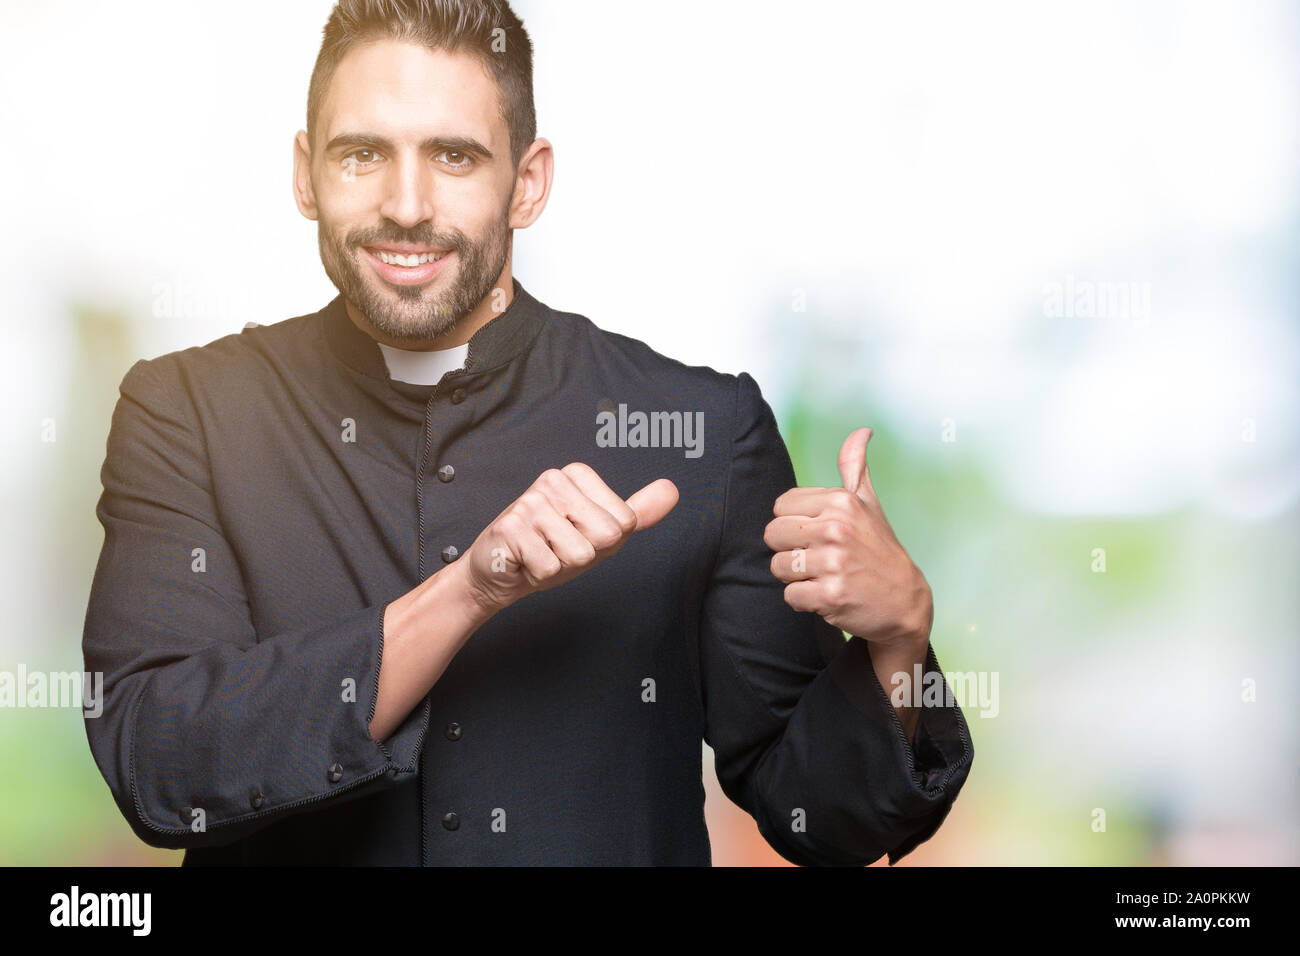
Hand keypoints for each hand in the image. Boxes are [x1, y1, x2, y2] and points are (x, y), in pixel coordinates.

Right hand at [459, 462, 678, 613]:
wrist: (501, 572)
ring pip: (580, 554)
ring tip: (541, 554)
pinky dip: (539, 575)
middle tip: (558, 549)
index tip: (577, 537)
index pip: (624, 522)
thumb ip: (637, 512)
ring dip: (560, 566)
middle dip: (584, 556)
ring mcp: (530, 501)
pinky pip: (550, 567)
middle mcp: (554, 479)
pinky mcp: (511, 527)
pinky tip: (524, 561)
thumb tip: (672, 490)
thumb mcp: (600, 532)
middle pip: (606, 536)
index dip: (603, 543)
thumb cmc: (552, 549)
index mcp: (578, 474)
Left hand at [764, 427, 932, 648]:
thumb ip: (855, 467)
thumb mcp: (869, 504)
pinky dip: (804, 601)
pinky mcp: (830, 595)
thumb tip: (862, 431)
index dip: (793, 523)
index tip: (816, 534)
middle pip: (773, 535)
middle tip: (818, 557)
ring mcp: (833, 563)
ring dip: (796, 577)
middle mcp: (836, 528)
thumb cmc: (880, 550)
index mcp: (840, 502)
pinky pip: (790, 596)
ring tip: (823, 576)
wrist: (905, 601)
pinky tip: (827, 594)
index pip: (780, 506)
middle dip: (789, 550)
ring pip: (778, 566)